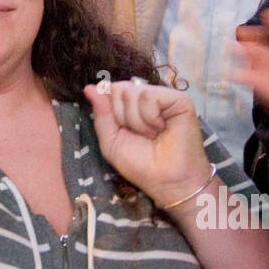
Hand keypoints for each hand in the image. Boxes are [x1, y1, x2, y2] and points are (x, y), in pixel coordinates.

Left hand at [83, 80, 212, 209]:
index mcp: (132, 105)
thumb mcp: (111, 141)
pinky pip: (149, 95)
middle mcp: (147, 98)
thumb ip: (101, 113)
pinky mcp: (179, 99)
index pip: (110, 90)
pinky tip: (161, 129)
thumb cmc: (141, 164)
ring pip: (131, 92)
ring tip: (152, 135)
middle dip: (121, 117)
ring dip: (136, 121)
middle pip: (118, 88)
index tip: (123, 130)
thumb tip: (89, 87)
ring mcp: (164, 96)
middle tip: (139, 135)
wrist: (167, 181)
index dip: (110, 110)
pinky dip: (149, 117)